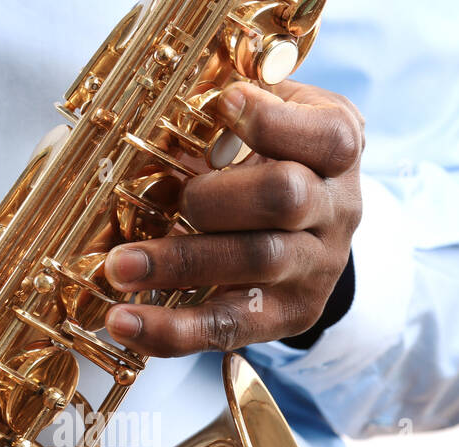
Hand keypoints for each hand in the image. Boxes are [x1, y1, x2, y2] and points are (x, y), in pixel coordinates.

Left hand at [103, 79, 363, 355]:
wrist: (310, 228)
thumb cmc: (271, 159)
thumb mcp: (268, 121)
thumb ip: (229, 117)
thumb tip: (155, 122)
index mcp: (337, 148)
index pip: (325, 136)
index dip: (271, 120)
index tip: (222, 104)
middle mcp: (339, 209)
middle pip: (287, 197)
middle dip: (216, 197)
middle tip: (168, 199)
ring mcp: (319, 267)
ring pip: (256, 264)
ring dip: (179, 265)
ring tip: (118, 269)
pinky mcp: (291, 315)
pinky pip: (229, 326)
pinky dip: (172, 330)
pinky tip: (125, 324)